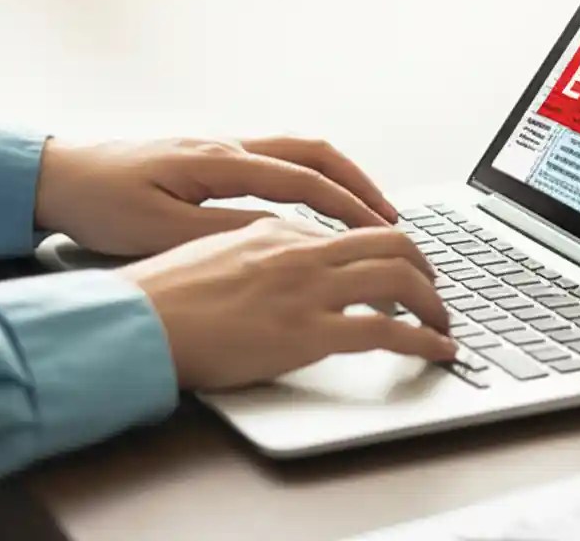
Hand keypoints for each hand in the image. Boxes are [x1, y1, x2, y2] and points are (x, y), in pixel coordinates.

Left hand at [34, 136, 397, 255]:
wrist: (52, 174)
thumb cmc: (98, 202)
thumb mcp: (160, 229)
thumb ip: (225, 231)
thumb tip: (284, 234)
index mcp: (218, 161)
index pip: (303, 180)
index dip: (349, 207)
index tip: (384, 230)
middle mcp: (226, 145)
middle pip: (314, 151)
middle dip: (359, 183)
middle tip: (393, 216)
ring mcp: (218, 147)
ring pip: (298, 151)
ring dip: (338, 178)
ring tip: (366, 211)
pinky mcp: (207, 158)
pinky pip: (276, 160)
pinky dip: (310, 178)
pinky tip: (315, 204)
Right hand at [119, 217, 455, 388]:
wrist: (135, 322)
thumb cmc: (162, 297)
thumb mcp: (215, 255)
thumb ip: (257, 255)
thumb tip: (281, 270)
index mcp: (277, 229)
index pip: (351, 234)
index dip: (385, 255)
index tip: (398, 273)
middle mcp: (301, 250)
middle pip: (390, 242)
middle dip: (425, 266)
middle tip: (435, 291)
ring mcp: (308, 289)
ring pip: (400, 278)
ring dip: (434, 302)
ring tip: (444, 324)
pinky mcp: (308, 332)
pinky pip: (387, 331)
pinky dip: (424, 340)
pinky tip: (438, 350)